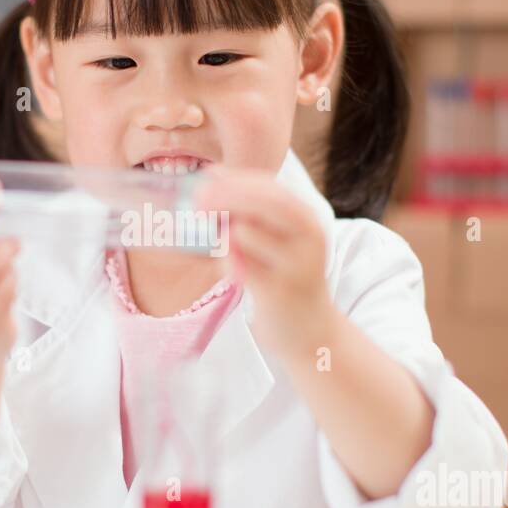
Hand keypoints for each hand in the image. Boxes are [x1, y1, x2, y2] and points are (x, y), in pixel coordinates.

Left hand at [195, 167, 336, 359]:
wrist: (310, 331)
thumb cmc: (285, 277)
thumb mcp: (279, 239)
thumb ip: (252, 211)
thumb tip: (212, 177)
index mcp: (308, 219)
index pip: (271, 187)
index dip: (236, 179)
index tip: (207, 176)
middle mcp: (309, 237)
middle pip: (264, 202)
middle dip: (226, 196)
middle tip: (197, 201)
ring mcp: (296, 264)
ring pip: (246, 232)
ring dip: (223, 235)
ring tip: (223, 248)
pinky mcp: (279, 291)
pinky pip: (239, 265)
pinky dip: (226, 262)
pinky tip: (229, 269)